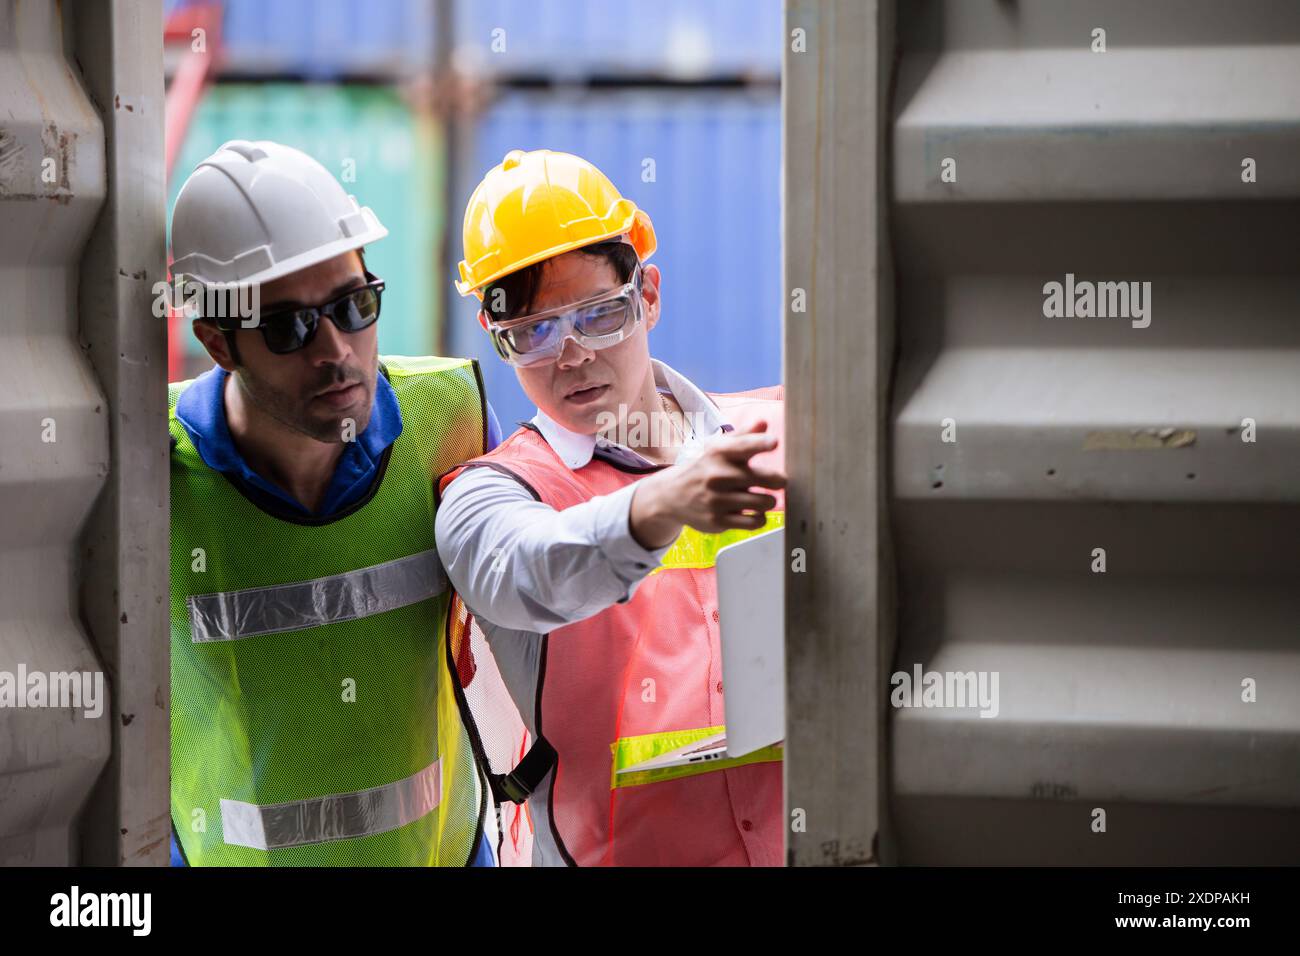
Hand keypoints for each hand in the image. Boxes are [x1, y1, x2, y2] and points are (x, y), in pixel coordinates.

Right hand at [629, 421, 786, 549]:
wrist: (672, 495)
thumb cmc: (705, 468)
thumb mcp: (719, 449)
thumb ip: (744, 436)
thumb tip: (764, 422)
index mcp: (719, 453)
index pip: (742, 446)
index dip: (760, 443)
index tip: (775, 442)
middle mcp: (717, 475)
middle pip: (763, 478)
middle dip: (779, 480)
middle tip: (780, 481)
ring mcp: (716, 500)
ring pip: (762, 502)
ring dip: (770, 501)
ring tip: (767, 499)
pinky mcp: (718, 520)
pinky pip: (753, 522)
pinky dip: (761, 518)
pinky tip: (757, 512)